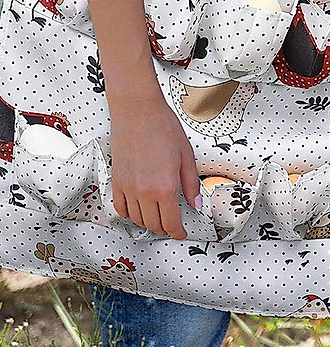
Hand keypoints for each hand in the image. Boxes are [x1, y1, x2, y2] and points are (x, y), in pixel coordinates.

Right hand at [110, 90, 202, 240]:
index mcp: (165, 187)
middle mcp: (144, 192)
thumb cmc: (164, 128)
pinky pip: (121, 208)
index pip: (171, 222)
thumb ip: (191, 184)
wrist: (138, 112)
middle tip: (173, 225)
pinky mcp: (116, 181)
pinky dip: (131, 214)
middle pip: (154, 224)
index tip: (182, 234)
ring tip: (159, 218)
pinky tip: (139, 209)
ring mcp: (127, 188)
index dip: (178, 232)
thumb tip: (196, 203)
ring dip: (148, 223)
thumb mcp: (186, 156)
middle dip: (165, 228)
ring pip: (137, 219)